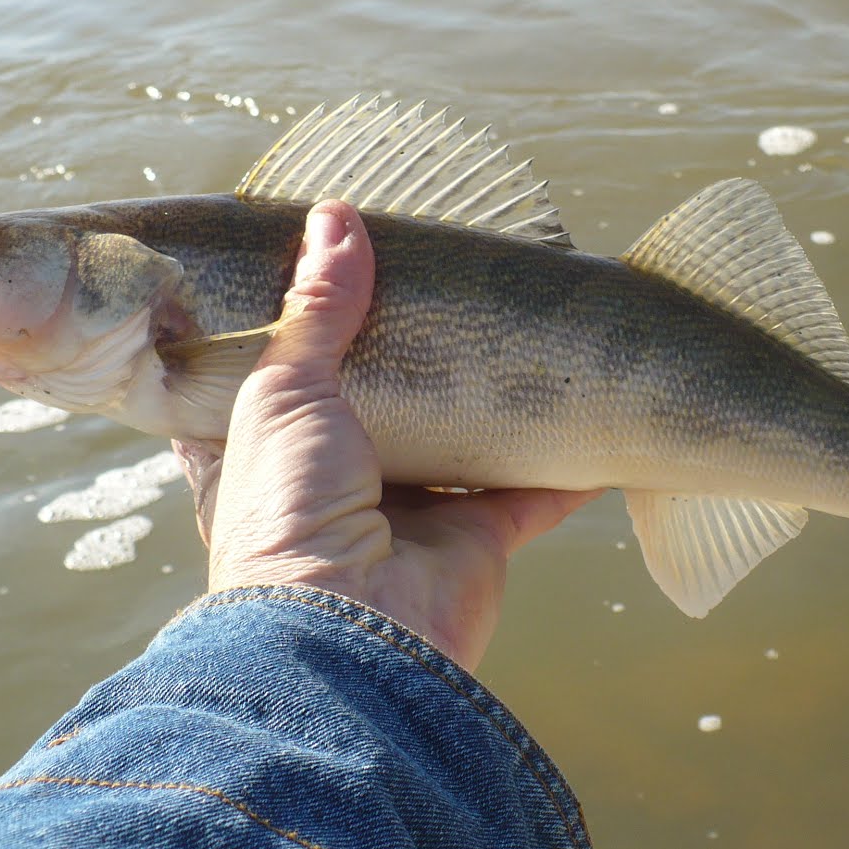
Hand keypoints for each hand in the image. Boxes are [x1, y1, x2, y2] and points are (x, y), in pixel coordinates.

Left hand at [174, 201, 599, 670]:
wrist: (350, 631)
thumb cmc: (287, 511)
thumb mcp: (283, 391)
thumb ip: (316, 309)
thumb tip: (337, 217)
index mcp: (262, 461)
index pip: (270, 394)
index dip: (292, 345)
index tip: (322, 292)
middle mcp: (332, 491)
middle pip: (376, 416)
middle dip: (406, 372)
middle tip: (438, 303)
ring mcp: (407, 521)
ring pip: (457, 451)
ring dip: (486, 410)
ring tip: (514, 345)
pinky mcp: (476, 545)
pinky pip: (531, 495)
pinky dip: (563, 465)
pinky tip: (587, 420)